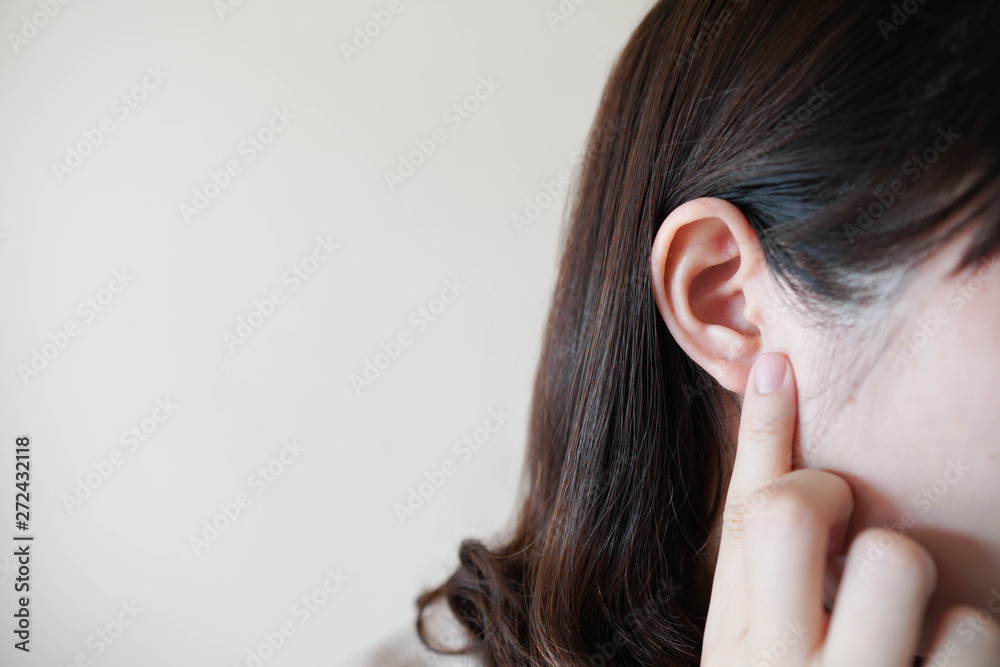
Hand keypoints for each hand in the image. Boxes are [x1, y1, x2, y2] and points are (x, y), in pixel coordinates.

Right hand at [700, 352, 999, 665]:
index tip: (778, 367)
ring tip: (914, 626)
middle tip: (852, 538)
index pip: (744, 515)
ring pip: (895, 559)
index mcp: (736, 644)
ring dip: (917, 579)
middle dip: (834, 500)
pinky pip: (975, 631)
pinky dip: (971, 639)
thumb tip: (756, 430)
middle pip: (795, 515)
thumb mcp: (752, 641)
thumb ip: (756, 559)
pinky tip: (942, 661)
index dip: (763, 432)